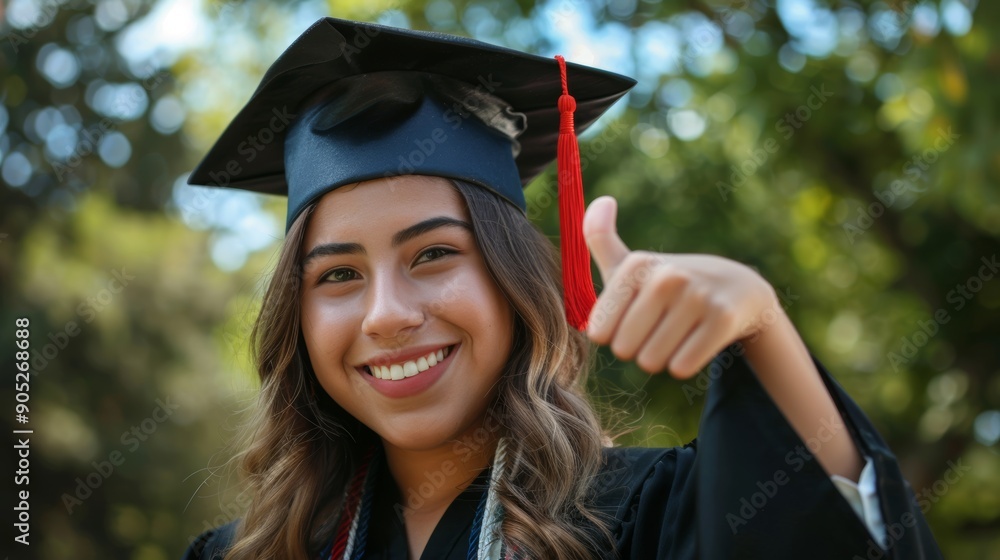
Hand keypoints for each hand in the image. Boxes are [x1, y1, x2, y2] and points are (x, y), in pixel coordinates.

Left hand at [583, 196, 780, 377]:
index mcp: (636, 265)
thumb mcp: (632, 264)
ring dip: (661, 358)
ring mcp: (697, 296)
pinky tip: (695, 342)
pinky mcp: (723, 319)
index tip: (629, 319)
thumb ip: (600, 238)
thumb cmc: (668, 284)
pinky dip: (684, 365)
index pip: (599, 332)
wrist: (737, 289)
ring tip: (676, 333)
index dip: (613, 335)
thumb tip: (601, 200)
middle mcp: (666, 277)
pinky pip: (681, 368)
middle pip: (624, 349)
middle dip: (636, 349)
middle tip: (656, 329)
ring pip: (652, 362)